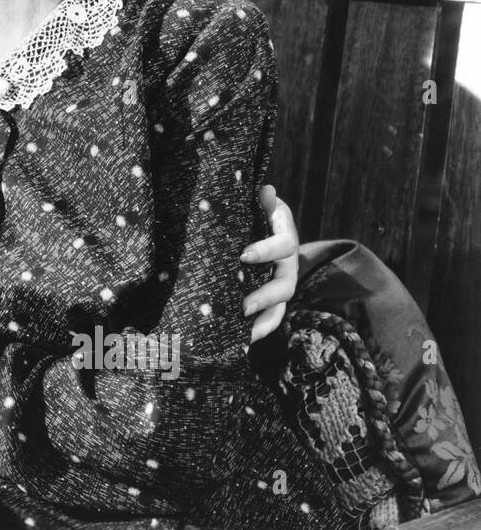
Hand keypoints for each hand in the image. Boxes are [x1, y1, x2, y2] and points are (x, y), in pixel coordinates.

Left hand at [241, 184, 299, 342]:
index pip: (284, 244)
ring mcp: (280, 281)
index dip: (267, 250)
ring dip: (264, 320)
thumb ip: (261, 200)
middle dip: (265, 296)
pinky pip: (270, 318)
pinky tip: (243, 340)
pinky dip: (259, 329)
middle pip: (286, 283)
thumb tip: (266, 189)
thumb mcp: (258, 202)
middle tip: (243, 306)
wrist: (258, 224)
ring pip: (281, 305)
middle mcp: (287, 262)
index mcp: (284, 234)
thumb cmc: (254, 210)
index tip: (244, 255)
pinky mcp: (270, 296)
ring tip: (243, 331)